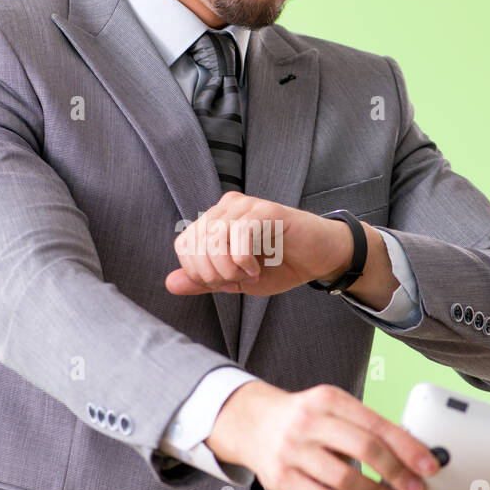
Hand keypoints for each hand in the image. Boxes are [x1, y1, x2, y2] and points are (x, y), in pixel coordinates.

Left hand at [164, 191, 366, 297]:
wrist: (320, 258)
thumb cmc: (281, 266)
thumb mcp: (236, 281)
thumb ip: (204, 281)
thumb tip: (169, 284)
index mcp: (214, 222)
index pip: (183, 246)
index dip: (197, 273)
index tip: (224, 284)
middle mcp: (225, 208)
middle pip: (195, 243)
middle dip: (213, 274)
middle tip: (237, 282)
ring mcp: (245, 205)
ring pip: (214, 237)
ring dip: (228, 268)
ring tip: (249, 275)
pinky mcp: (266, 209)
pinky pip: (239, 232)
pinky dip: (243, 259)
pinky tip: (257, 268)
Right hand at [207, 379, 441, 489]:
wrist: (251, 423)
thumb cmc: (304, 419)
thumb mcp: (332, 409)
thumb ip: (363, 427)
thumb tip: (410, 455)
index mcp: (328, 399)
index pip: (377, 424)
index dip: (408, 447)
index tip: (429, 465)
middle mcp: (308, 422)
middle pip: (364, 449)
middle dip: (397, 474)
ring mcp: (292, 450)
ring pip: (344, 479)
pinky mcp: (280, 478)